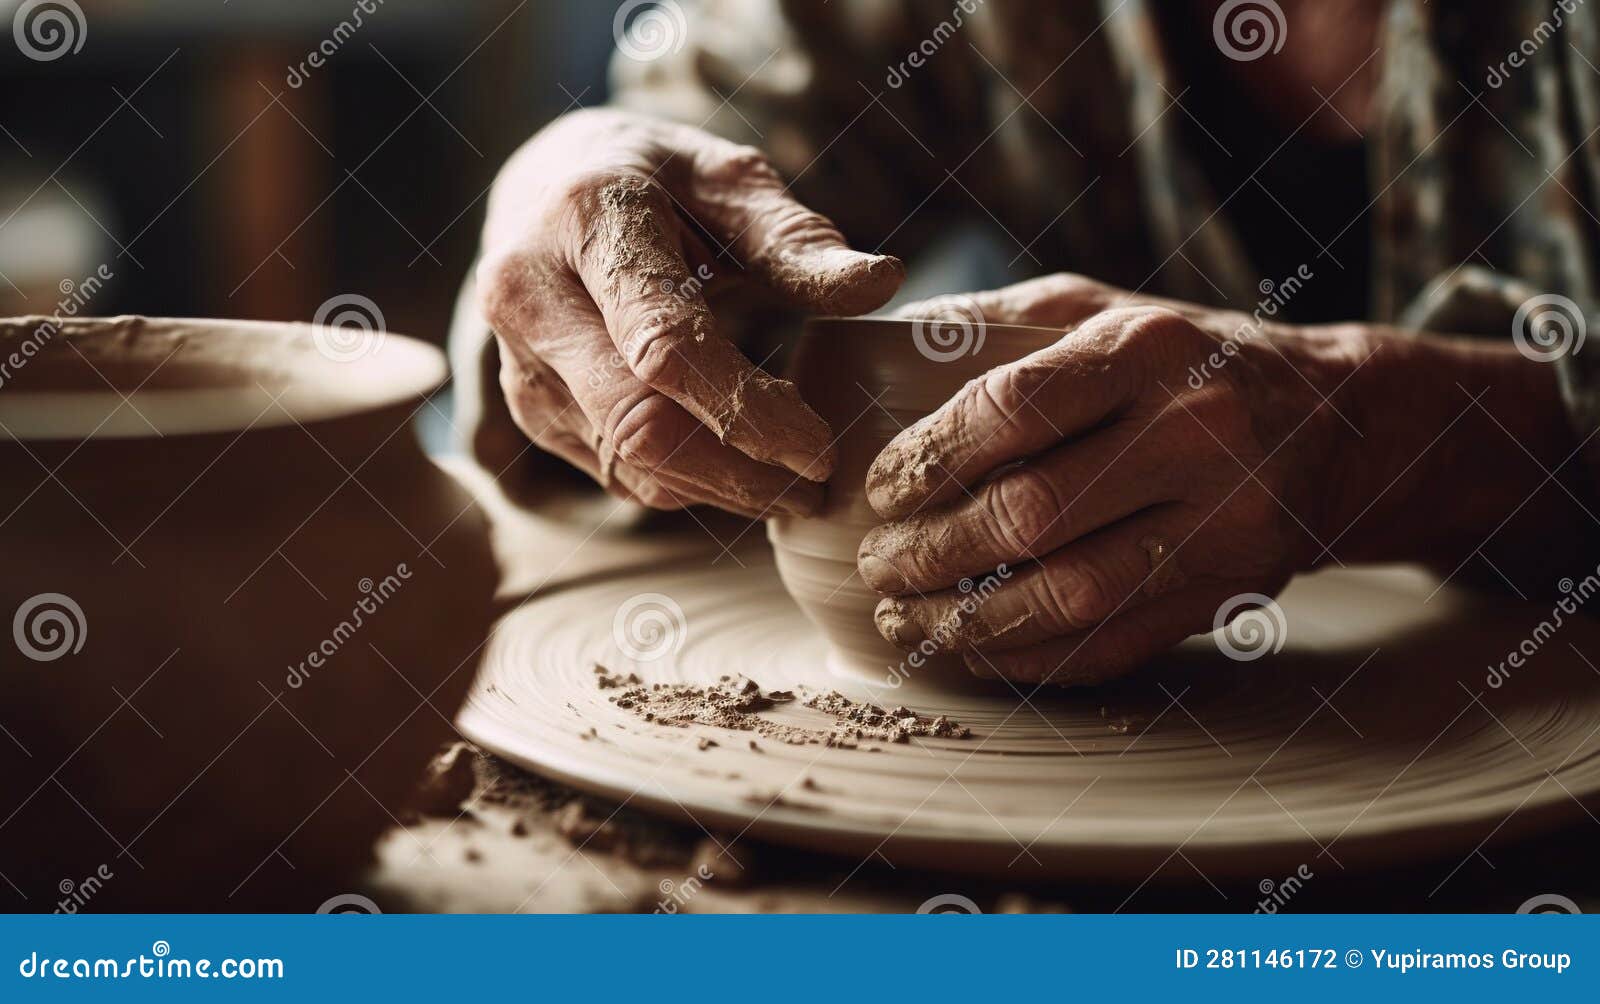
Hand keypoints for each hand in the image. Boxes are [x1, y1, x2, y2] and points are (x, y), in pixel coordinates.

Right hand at [476, 108, 903, 516]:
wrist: (546, 188)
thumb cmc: (657, 180)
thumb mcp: (728, 181)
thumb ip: (798, 239)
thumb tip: (881, 283)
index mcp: (585, 220)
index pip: (665, 344)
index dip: (746, 410)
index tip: (820, 450)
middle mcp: (530, 296)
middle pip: (636, 422)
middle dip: (737, 474)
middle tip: (816, 492)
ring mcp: (520, 362)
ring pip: (623, 462)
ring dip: (716, 491)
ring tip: (791, 489)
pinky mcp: (528, 410)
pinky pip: (612, 471)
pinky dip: (683, 483)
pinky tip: (735, 467)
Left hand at [857, 274, 1356, 684]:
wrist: (1336, 424)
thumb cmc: (1190, 361)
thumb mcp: (1109, 309)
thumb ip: (1004, 322)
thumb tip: (888, 338)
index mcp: (1147, 350)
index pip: (1014, 408)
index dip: (930, 458)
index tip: (880, 488)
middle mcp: (1193, 434)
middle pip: (1032, 513)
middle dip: (932, 550)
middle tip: (879, 563)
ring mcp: (1219, 523)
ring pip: (1069, 595)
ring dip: (967, 619)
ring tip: (904, 618)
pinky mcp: (1229, 591)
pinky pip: (1112, 644)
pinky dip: (1028, 658)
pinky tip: (972, 649)